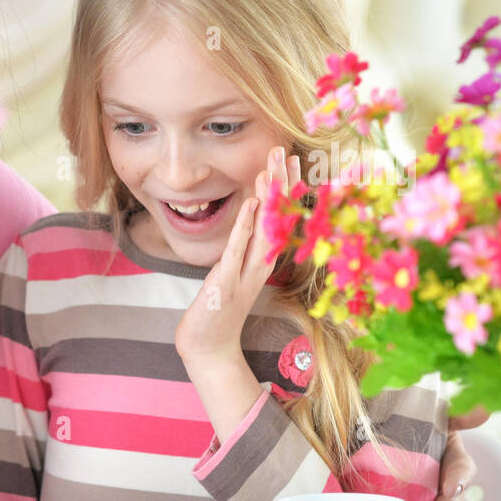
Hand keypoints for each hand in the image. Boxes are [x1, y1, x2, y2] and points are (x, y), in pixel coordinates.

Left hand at [174, 146, 299, 364]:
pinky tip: (250, 205)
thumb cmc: (217, 311)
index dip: (286, 189)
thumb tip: (248, 222)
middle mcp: (258, 266)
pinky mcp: (225, 286)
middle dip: (281, 184)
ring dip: (269, 199)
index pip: (278, 219)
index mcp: (260, 262)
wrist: (208, 349)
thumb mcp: (231, 273)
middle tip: (286, 151)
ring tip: (271, 169)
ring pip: (263, 231)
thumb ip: (241, 250)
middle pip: (277, 219)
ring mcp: (244, 276)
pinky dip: (245, 228)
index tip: (293, 159)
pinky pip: (237, 252)